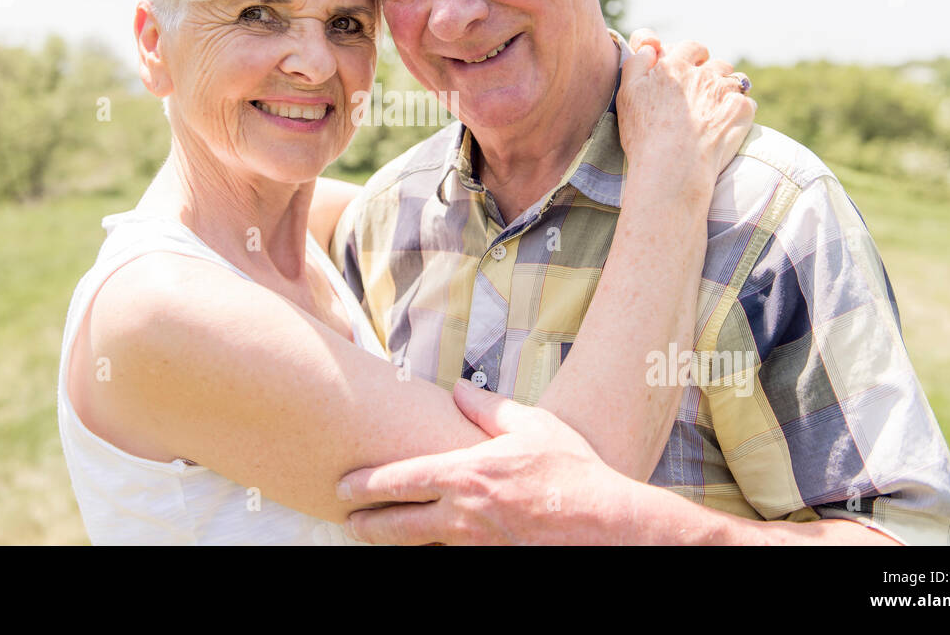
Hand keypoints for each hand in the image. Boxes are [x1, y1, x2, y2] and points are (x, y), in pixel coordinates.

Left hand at [339, 378, 636, 544]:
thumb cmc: (572, 472)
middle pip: (398, 523)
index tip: (342, 485)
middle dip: (367, 522)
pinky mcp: (490, 561)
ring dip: (395, 540)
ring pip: (420, 545)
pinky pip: (451, 556)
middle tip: (348, 517)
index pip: (401, 479)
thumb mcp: (532, 425)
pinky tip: (428, 544)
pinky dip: (434, 550)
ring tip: (376, 533)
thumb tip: (459, 388)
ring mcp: (475, 545)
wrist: (607, 526)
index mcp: (466, 474)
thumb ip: (487, 407)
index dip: (367, 483)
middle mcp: (463, 514)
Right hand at [617, 34, 755, 183]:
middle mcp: (701, 73)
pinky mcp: (740, 110)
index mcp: (673, 66)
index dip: (692, 55)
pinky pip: (747, 102)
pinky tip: (727, 125)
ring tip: (716, 110)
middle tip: (703, 93)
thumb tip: (651, 48)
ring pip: (734, 80)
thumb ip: (636, 63)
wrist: (671, 167)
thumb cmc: (643, 135)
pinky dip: (739, 111)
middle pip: (716, 63)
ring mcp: (723, 90)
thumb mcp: (626, 94)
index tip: (691, 66)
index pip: (690, 47)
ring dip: (728, 90)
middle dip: (713, 73)